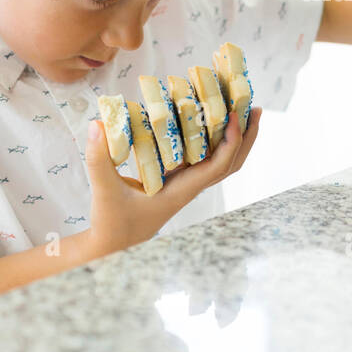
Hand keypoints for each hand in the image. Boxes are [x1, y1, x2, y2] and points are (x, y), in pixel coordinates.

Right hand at [83, 107, 261, 257]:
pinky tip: (209, 121)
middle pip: (231, 163)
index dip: (230, 141)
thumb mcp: (104, 191)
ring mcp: (186, 184)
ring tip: (241, 109)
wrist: (112, 244)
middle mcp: (190, 187)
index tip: (233, 115)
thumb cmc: (111, 222)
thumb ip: (98, 160)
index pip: (217, 166)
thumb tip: (97, 124)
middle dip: (246, 136)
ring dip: (236, 137)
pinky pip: (204, 158)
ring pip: (221, 161)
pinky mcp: (177, 180)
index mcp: (182, 191)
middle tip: (255, 107)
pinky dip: (214, 139)